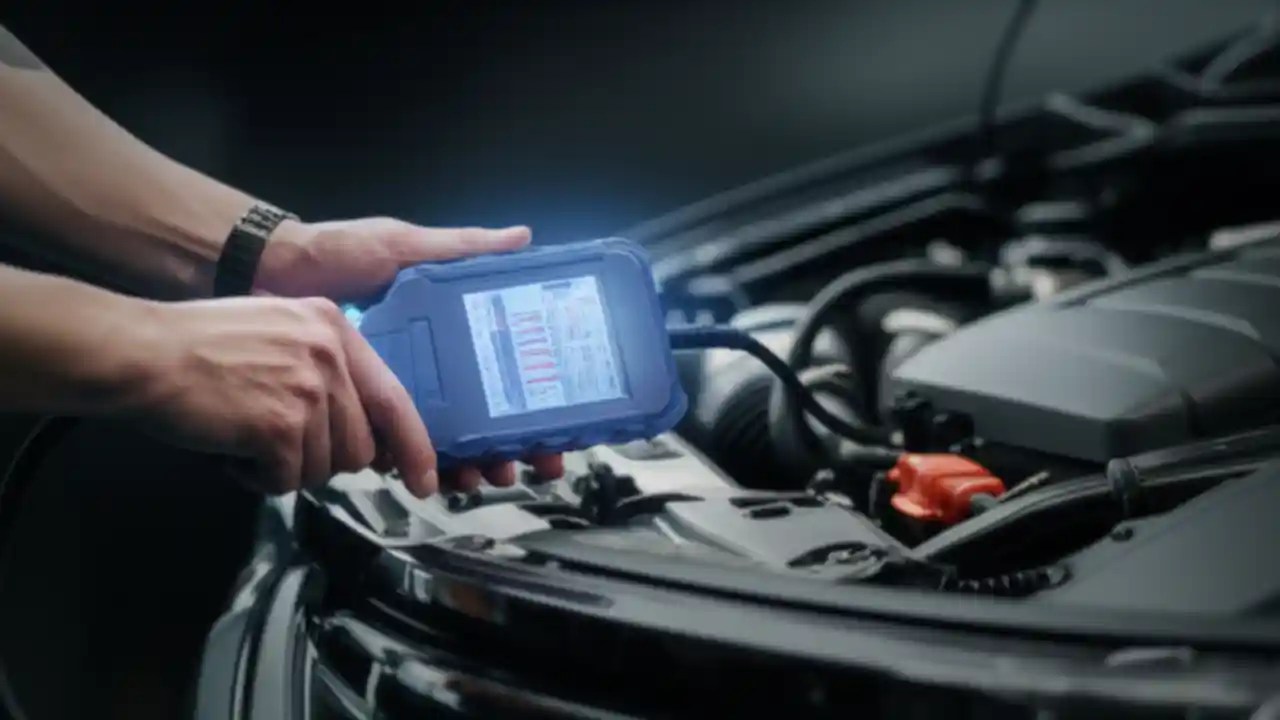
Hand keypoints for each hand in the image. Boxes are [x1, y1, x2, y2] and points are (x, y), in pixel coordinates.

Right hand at [125, 296, 429, 494]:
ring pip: (325, 468)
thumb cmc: (199, 346)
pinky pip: (286, 481)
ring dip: (284, 468)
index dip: (414, 446)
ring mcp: (309, 391)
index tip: (423, 481)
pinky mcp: (281, 428)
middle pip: (359, 447)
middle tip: (277, 445)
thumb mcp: (280, 333)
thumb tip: (367, 439)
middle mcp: (330, 355)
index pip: (394, 398)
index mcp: (336, 327)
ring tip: (244, 437)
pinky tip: (230, 449)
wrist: (141, 353)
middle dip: (323, 459)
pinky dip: (255, 478)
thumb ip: (327, 372)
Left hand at [247, 216, 563, 489]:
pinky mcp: (357, 404)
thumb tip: (525, 238)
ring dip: (466, 461)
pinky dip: (411, 460)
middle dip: (503, 447)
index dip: (529, 409)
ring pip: (443, 435)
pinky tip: (426, 477)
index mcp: (448, 327)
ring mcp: (395, 386)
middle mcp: (430, 361)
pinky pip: (391, 440)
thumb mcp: (403, 245)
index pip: (501, 374)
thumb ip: (460, 247)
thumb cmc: (338, 252)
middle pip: (480, 415)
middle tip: (516, 468)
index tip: (553, 437)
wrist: (268, 271)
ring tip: (475, 478)